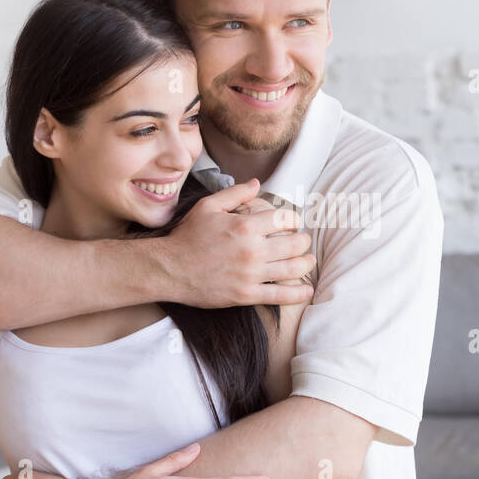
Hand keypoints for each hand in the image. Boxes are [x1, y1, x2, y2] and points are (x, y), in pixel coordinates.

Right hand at [154, 178, 314, 306]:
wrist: (169, 269)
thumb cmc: (188, 236)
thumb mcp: (208, 206)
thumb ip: (236, 193)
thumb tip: (257, 183)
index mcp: (245, 226)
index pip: (284, 219)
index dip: (294, 220)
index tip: (293, 223)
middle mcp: (252, 250)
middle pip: (294, 244)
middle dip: (304, 241)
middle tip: (304, 242)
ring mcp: (251, 274)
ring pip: (292, 269)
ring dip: (306, 263)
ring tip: (309, 260)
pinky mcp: (246, 294)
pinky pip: (280, 295)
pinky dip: (298, 293)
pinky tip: (307, 289)